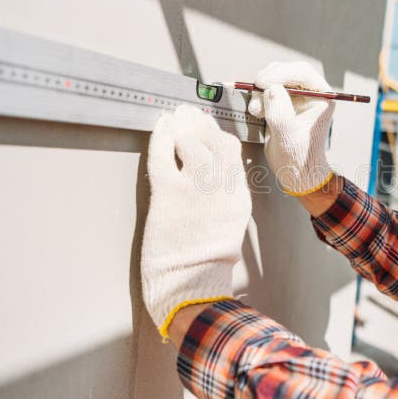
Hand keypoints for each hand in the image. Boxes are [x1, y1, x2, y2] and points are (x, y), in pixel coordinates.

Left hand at [141, 105, 251, 338]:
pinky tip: (160, 127)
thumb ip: (225, 198)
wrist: (192, 285)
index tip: (206, 126)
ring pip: (190, 143)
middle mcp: (220, 187)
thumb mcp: (229, 226)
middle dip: (199, 123)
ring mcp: (195, 188)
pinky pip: (163, 155)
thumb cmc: (206, 264)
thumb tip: (215, 177)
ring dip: (180, 127)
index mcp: (237, 195)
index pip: (231, 151)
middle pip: (213, 141)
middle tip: (188, 113)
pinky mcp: (169, 194)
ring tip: (173, 119)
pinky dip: (160, 137)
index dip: (216, 134)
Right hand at [247, 61, 333, 195]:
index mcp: (322, 98)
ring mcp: (296, 97)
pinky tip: (257, 112)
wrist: (295, 171)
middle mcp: (311, 94)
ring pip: (274, 78)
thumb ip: (281, 113)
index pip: (303, 72)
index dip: (281, 73)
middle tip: (256, 91)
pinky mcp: (283, 103)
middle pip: (287, 71)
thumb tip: (271, 89)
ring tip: (257, 110)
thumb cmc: (298, 157)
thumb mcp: (288, 137)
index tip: (262, 82)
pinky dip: (258, 97)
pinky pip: (267, 90)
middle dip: (269, 80)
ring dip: (261, 91)